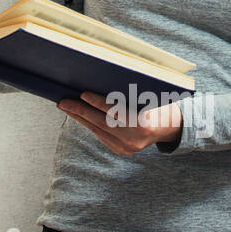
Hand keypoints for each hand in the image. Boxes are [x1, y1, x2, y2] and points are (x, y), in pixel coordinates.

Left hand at [57, 92, 182, 154]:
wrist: (167, 127)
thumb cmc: (155, 104)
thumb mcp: (147, 97)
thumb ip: (128, 93)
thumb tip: (99, 80)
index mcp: (144, 124)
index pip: (116, 112)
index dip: (98, 103)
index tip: (83, 94)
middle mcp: (135, 139)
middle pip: (102, 123)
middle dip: (80, 111)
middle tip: (63, 101)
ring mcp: (127, 148)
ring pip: (98, 130)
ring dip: (80, 118)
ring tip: (65, 106)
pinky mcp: (121, 150)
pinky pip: (100, 135)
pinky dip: (89, 124)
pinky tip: (78, 115)